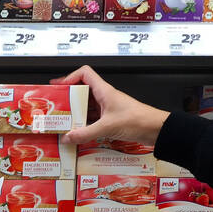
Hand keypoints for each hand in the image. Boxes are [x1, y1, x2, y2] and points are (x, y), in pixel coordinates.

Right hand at [52, 65, 170, 147]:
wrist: (155, 129)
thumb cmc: (138, 120)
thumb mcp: (107, 127)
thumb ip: (85, 133)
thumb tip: (67, 137)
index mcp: (104, 91)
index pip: (84, 74)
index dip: (69, 77)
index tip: (57, 86)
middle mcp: (105, 97)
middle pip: (82, 92)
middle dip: (68, 100)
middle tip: (57, 108)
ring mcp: (107, 109)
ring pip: (86, 107)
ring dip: (76, 115)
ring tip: (64, 123)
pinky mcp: (110, 120)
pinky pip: (92, 120)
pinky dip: (84, 126)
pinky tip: (78, 134)